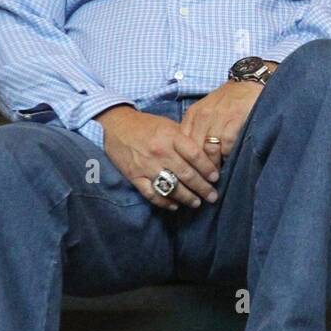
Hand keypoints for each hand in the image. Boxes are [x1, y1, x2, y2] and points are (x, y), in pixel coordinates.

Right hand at [98, 107, 219, 210]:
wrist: (115, 126)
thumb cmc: (147, 125)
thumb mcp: (169, 125)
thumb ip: (186, 139)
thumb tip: (207, 155)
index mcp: (171, 137)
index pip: (195, 155)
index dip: (207, 168)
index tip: (216, 178)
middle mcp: (160, 152)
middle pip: (186, 174)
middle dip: (202, 188)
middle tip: (213, 196)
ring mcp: (146, 166)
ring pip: (171, 187)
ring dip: (186, 198)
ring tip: (197, 203)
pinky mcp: (134, 177)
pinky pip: (152, 194)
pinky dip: (164, 202)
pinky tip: (174, 205)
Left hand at [180, 79, 263, 172]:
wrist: (248, 83)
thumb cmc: (227, 101)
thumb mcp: (205, 112)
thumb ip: (197, 130)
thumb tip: (189, 157)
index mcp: (192, 115)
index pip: (182, 145)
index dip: (185, 162)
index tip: (190, 177)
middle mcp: (202, 117)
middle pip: (193, 150)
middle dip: (198, 170)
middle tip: (202, 185)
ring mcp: (218, 118)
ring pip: (209, 150)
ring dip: (212, 167)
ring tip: (215, 179)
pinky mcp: (234, 120)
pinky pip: (226, 145)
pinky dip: (227, 157)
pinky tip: (229, 163)